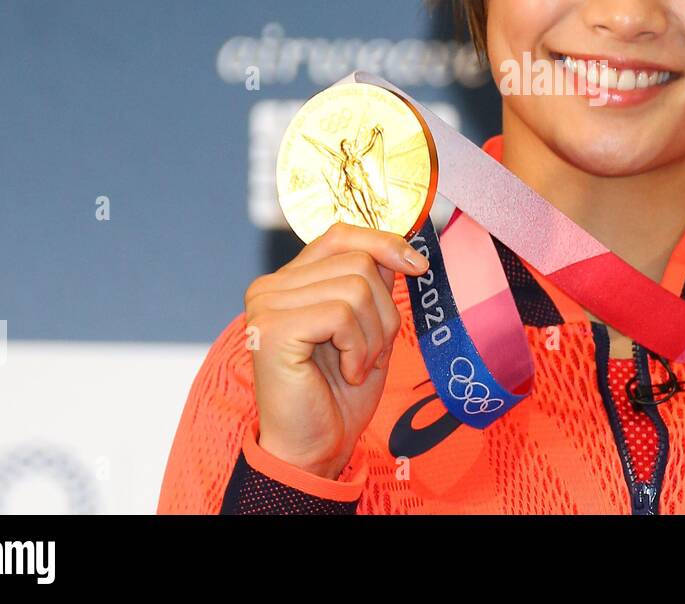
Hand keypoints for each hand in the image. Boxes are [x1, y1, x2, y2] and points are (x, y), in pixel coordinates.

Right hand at [244, 220, 428, 477]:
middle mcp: (271, 286)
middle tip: (369, 353)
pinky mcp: (270, 328)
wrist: (315, 449)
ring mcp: (266, 305)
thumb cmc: (339, 395)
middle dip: (383, 311)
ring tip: (356, 365)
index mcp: (291, 281)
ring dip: (372, 335)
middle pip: (358, 262)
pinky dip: (358, 347)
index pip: (341, 234)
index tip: (418, 266)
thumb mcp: (369, 329)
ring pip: (355, 287)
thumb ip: (374, 287)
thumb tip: (402, 250)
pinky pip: (341, 314)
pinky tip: (346, 372)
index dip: (384, 242)